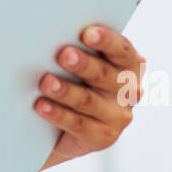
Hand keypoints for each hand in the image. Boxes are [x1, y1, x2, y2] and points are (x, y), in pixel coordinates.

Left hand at [35, 25, 145, 164]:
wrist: (64, 126)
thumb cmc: (72, 80)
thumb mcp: (80, 63)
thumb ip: (78, 48)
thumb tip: (53, 34)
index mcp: (128, 64)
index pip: (122, 49)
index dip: (106, 40)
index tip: (87, 34)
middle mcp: (129, 90)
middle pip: (104, 74)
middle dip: (83, 64)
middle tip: (63, 55)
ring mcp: (118, 116)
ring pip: (89, 100)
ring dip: (66, 90)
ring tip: (46, 82)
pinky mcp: (103, 137)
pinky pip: (78, 124)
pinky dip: (58, 114)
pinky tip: (42, 106)